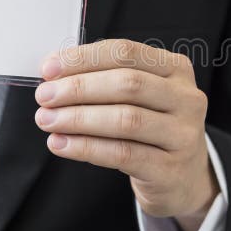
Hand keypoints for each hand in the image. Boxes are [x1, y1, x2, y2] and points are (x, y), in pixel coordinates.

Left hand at [34, 39, 218, 230]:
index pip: (127, 53)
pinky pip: (123, 154)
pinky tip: (62, 144)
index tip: (49, 68)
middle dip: (79, 88)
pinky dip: (86, 148)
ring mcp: (183, 135)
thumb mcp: (142, 96)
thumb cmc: (153, 128)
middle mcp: (186, 98)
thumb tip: (54, 75)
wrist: (183, 177)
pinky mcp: (170, 169)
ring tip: (48, 120)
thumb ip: (107, 79)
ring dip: (79, 118)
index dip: (84, 58)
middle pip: (128, 84)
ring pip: (126, 120)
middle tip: (45, 96)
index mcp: (176, 69)